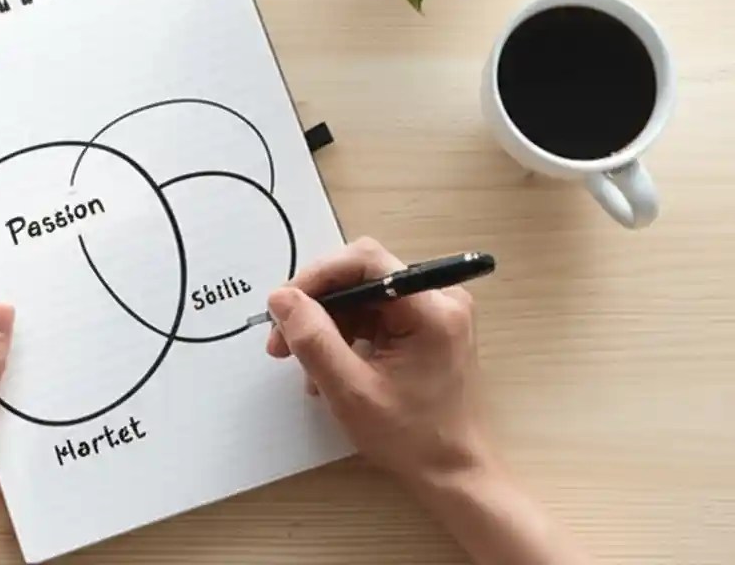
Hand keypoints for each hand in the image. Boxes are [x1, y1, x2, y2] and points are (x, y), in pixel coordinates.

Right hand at [265, 237, 488, 486]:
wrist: (453, 472)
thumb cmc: (411, 438)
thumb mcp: (350, 391)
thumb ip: (313, 339)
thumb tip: (280, 298)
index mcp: (432, 309)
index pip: (365, 261)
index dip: (316, 276)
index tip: (282, 306)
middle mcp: (441, 298)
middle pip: (362, 276)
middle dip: (317, 305)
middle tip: (282, 341)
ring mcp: (436, 311)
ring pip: (363, 295)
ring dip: (327, 324)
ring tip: (305, 366)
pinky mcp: (427, 326)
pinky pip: (374, 314)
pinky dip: (345, 335)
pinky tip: (329, 366)